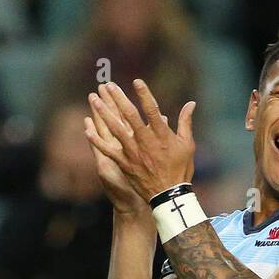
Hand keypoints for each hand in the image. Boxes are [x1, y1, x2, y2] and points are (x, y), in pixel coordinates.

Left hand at [84, 80, 195, 203]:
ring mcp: (134, 153)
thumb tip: (191, 103)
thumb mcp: (187, 145)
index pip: (152, 110)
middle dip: (119, 99)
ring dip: (104, 114)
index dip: (144, 94)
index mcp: (162, 136)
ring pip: (116, 130)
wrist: (170, 196)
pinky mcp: (126, 164)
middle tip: (109, 85)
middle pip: (130, 116)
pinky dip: (98, 141)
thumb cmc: (180, 170)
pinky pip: (109, 151)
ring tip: (94, 99)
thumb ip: (186, 122)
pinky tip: (88, 130)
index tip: (137, 81)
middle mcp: (146, 142)